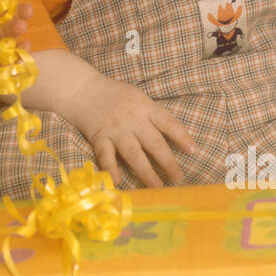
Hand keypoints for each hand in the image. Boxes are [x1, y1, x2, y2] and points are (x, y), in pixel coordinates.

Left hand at [0, 0, 32, 98]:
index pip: (12, 15)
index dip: (21, 12)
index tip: (28, 9)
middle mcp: (1, 39)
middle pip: (13, 33)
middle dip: (18, 29)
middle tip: (20, 26)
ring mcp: (0, 56)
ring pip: (15, 52)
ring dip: (22, 49)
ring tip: (25, 45)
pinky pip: (8, 72)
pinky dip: (13, 69)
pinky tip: (15, 64)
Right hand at [69, 73, 198, 187]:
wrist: (81, 88)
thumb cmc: (113, 93)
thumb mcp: (137, 96)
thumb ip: (151, 114)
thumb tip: (171, 135)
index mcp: (145, 106)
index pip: (168, 123)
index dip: (182, 137)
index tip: (194, 151)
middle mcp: (133, 119)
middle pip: (154, 143)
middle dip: (168, 162)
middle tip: (178, 178)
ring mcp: (115, 129)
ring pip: (134, 153)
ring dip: (146, 172)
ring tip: (157, 186)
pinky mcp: (99, 137)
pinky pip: (106, 156)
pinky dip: (112, 169)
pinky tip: (118, 182)